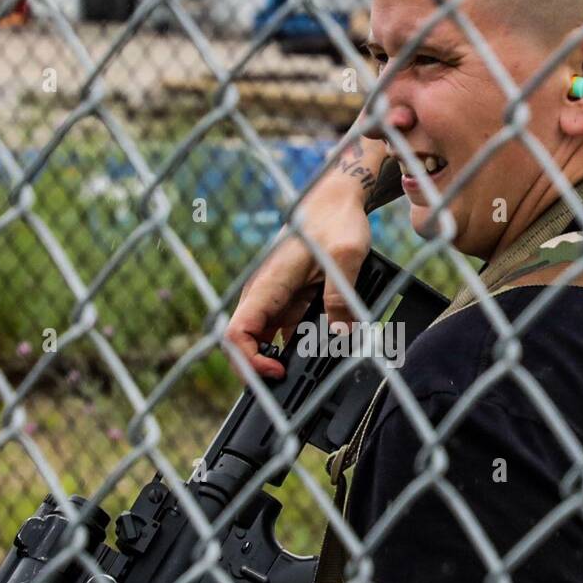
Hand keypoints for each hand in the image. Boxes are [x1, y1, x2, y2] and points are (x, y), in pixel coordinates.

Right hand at [224, 139, 382, 381]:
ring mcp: (275, 299)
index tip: (277, 372)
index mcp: (267, 284)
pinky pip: (287, 332)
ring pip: (267, 342)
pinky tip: (322, 351)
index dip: (248, 361)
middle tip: (294, 383)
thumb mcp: (346, 256)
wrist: (337, 198)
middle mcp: (263, 294)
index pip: (236, 332)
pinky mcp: (289, 301)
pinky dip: (300, 346)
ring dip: (285, 359)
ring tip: (315, 368)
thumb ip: (341, 297)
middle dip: (263, 369)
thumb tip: (340, 337)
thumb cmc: (336, 220)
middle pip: (246, 343)